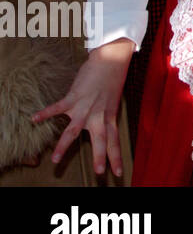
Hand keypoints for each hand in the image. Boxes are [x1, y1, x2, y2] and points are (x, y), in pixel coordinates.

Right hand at [31, 38, 132, 176]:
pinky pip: (58, 108)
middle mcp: (99, 115)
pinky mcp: (75, 96)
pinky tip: (33, 119)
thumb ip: (104, 116)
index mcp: (108, 117)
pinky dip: (45, 113)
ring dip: (64, 146)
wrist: (111, 60)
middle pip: (100, 140)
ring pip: (75, 131)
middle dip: (99, 157)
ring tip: (54, 160)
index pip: (113, 141)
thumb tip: (100, 126)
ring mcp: (86, 106)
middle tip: (99, 173)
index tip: (118, 173)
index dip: (115, 157)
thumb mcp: (111, 103)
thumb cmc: (111, 80)